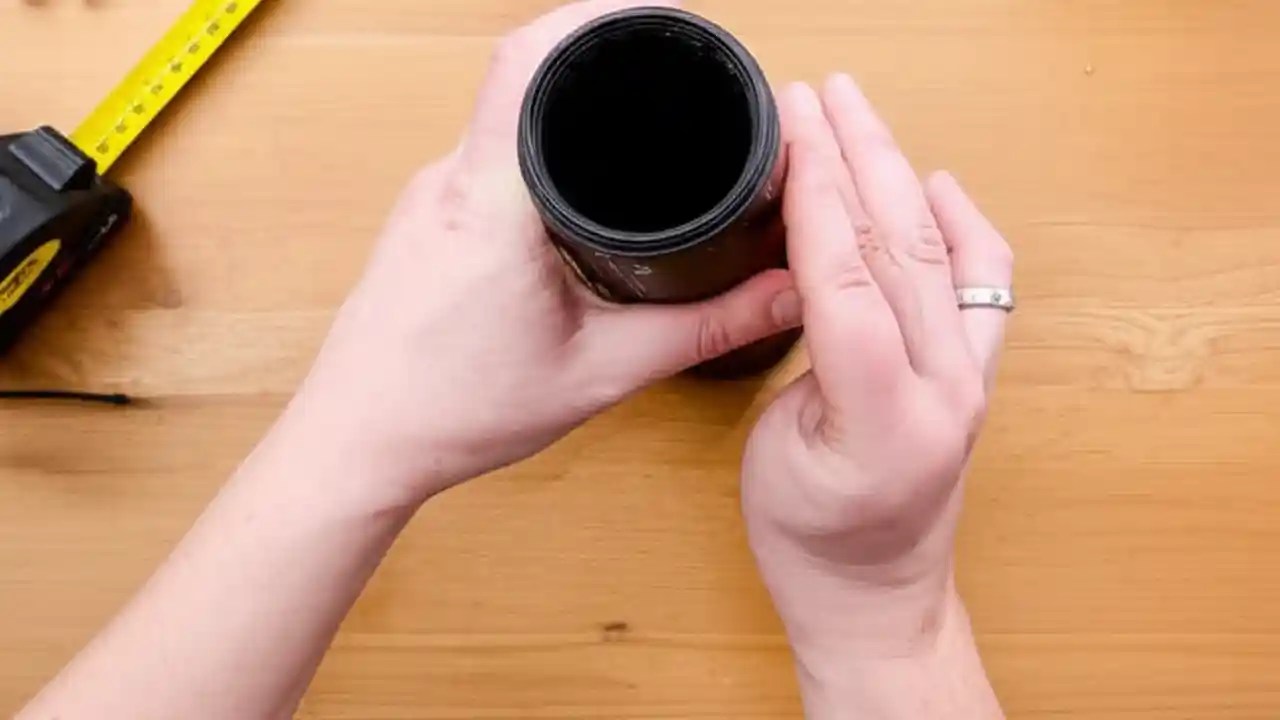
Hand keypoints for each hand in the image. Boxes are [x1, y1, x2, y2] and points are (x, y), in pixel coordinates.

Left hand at [273, 0, 798, 511]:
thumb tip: (784, 294)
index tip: (655, 16)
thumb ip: (702, 329)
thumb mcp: (599, 373)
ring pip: (502, 114)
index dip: (593, 16)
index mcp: (490, 202)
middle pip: (521, 72)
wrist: (359, 441)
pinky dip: (536, 148)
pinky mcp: (423, 214)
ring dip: (564, 108)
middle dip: (597, 58)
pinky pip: (484, 152)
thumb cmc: (456, 412)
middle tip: (667, 76)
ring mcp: (428, 193)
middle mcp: (448, 179)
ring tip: (633, 124)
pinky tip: (575, 187)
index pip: (528, 59)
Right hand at [742, 78, 1012, 708]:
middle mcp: (944, 385)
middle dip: (853, 154)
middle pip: (894, 242)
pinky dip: (964, 226)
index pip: (844, 272)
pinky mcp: (974, 372)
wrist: (877, 600)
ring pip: (931, 248)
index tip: (789, 127)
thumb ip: (800, 357)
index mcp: (882, 411)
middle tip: (816, 94)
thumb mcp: (773, 453)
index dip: (814, 191)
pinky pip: (982, 284)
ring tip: (857, 113)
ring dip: (893, 170)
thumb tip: (812, 273)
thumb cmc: (814, 546)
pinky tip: (938, 185)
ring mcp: (968, 375)